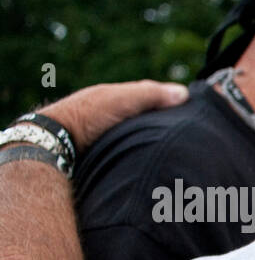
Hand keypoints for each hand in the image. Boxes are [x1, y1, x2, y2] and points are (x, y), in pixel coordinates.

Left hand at [39, 80, 187, 149]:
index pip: (153, 100)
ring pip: (142, 140)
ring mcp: (110, 138)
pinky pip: (134, 156)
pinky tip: (155, 165)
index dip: (171, 106)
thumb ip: (152, 94)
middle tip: (188, 139)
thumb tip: (184, 93)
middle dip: (166, 128)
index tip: (192, 116)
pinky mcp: (107, 157)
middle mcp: (115, 118)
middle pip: (148, 122)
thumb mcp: (123, 98)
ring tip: (177, 156)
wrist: (55, 141)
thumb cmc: (87, 115)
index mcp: (119, 100)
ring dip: (156, 147)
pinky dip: (145, 158)